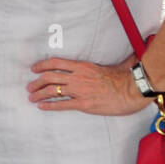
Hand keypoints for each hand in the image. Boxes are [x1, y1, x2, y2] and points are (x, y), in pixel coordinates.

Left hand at [28, 55, 146, 115]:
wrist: (134, 89)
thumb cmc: (127, 77)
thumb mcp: (117, 64)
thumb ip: (118, 59)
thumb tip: (129, 57)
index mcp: (83, 66)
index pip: (56, 63)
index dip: (42, 65)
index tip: (34, 69)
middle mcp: (77, 77)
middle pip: (49, 77)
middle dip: (36, 82)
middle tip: (30, 87)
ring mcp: (79, 91)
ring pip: (52, 90)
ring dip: (38, 94)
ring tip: (31, 97)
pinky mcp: (84, 104)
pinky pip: (62, 104)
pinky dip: (49, 105)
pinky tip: (41, 107)